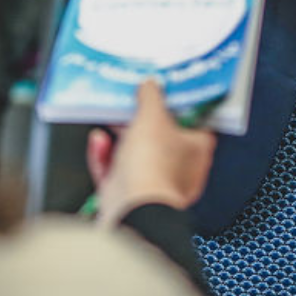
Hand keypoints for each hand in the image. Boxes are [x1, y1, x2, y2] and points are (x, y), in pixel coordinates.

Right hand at [88, 79, 215, 225]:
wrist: (132, 211)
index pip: (195, 121)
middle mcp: (178, 170)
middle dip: (140, 120)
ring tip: (109, 119)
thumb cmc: (153, 167)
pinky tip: (98, 142)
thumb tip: (150, 85)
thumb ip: (151, 96)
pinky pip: (114, 172)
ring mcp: (152, 185)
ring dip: (118, 137)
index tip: (165, 91)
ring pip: (134, 154)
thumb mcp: (152, 115)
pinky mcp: (128, 198)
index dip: (180, 105)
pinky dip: (105, 156)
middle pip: (159, 136)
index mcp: (197, 149)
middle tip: (129, 102)